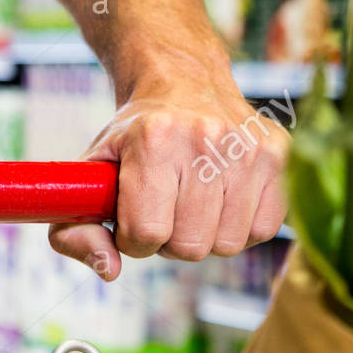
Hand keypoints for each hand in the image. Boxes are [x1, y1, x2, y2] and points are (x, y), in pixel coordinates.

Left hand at [49, 73, 288, 279]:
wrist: (184, 81)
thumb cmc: (132, 139)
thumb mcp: (90, 175)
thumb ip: (75, 230)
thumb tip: (109, 271)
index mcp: (153, 139)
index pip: (146, 232)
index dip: (132, 239)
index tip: (131, 217)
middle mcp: (206, 139)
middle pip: (189, 246)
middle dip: (168, 241)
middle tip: (163, 209)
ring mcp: (248, 147)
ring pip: (227, 244)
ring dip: (203, 236)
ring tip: (191, 203)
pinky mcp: (278, 154)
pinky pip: (262, 230)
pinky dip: (238, 228)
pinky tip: (221, 201)